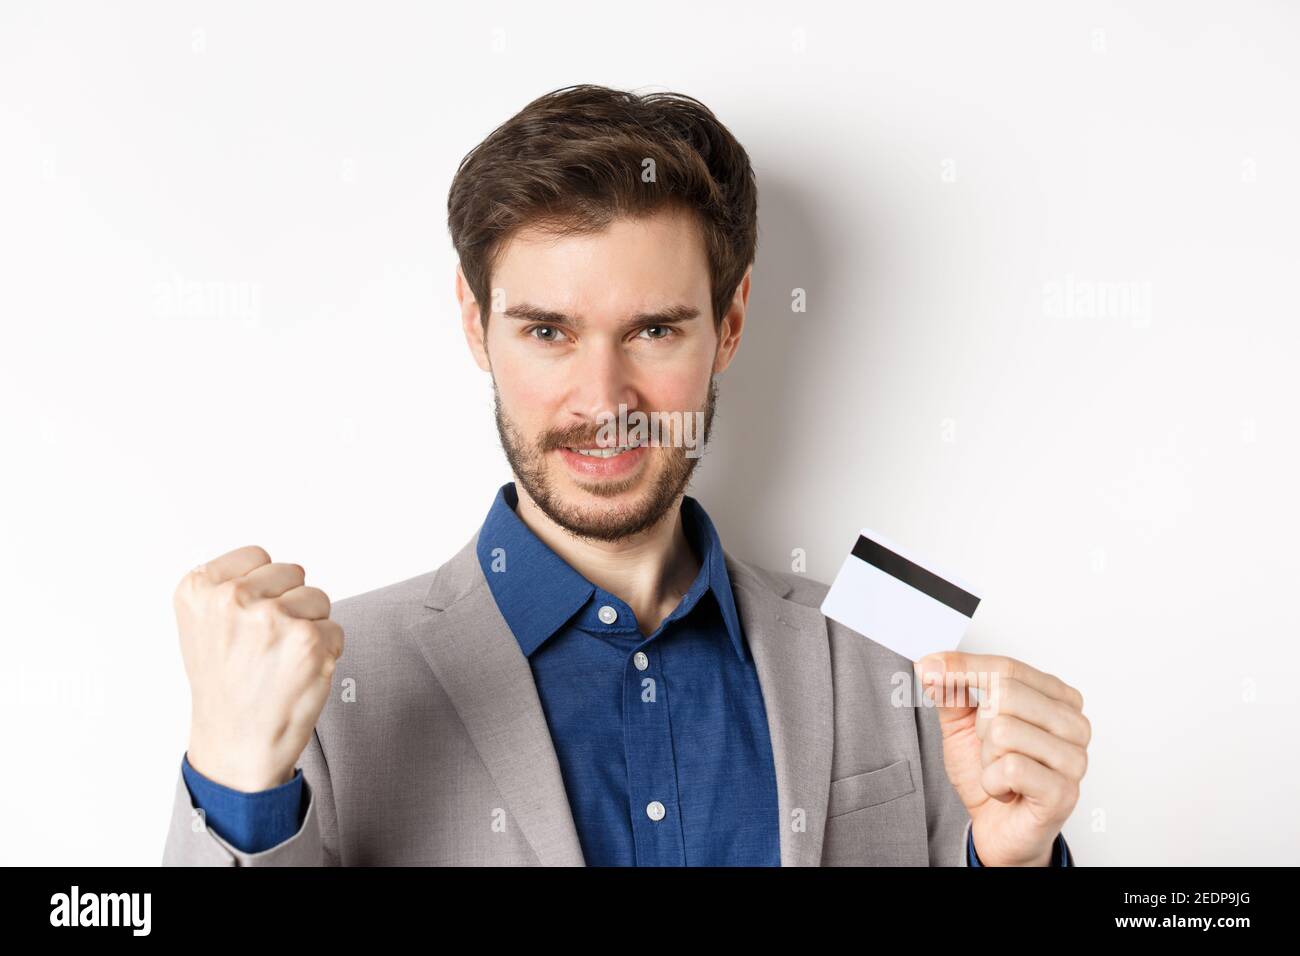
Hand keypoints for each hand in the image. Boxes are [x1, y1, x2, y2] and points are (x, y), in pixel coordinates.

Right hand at [174, 545, 343, 791]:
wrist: (236, 745)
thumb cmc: (224, 686)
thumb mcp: (202, 625)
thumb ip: (230, 586)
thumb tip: (275, 567)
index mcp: (200, 589)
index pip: (258, 557)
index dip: (263, 590)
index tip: (246, 624)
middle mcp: (232, 599)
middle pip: (293, 573)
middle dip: (289, 605)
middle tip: (266, 647)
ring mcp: (272, 618)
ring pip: (318, 598)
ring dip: (310, 627)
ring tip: (281, 660)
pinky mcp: (308, 641)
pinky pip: (335, 628)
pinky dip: (326, 651)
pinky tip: (298, 674)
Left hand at [914, 651, 1088, 865]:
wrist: (999, 827)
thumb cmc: (991, 773)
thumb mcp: (963, 724)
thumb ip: (951, 691)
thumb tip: (931, 664)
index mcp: (1057, 697)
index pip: (1005, 668)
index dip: (962, 667)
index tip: (927, 667)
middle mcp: (1073, 723)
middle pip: (1004, 694)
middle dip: (981, 726)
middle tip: (990, 751)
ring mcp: (1074, 758)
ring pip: (1003, 731)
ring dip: (987, 758)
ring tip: (1000, 772)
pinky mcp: (1063, 792)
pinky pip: (1009, 768)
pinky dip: (992, 782)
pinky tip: (1006, 791)